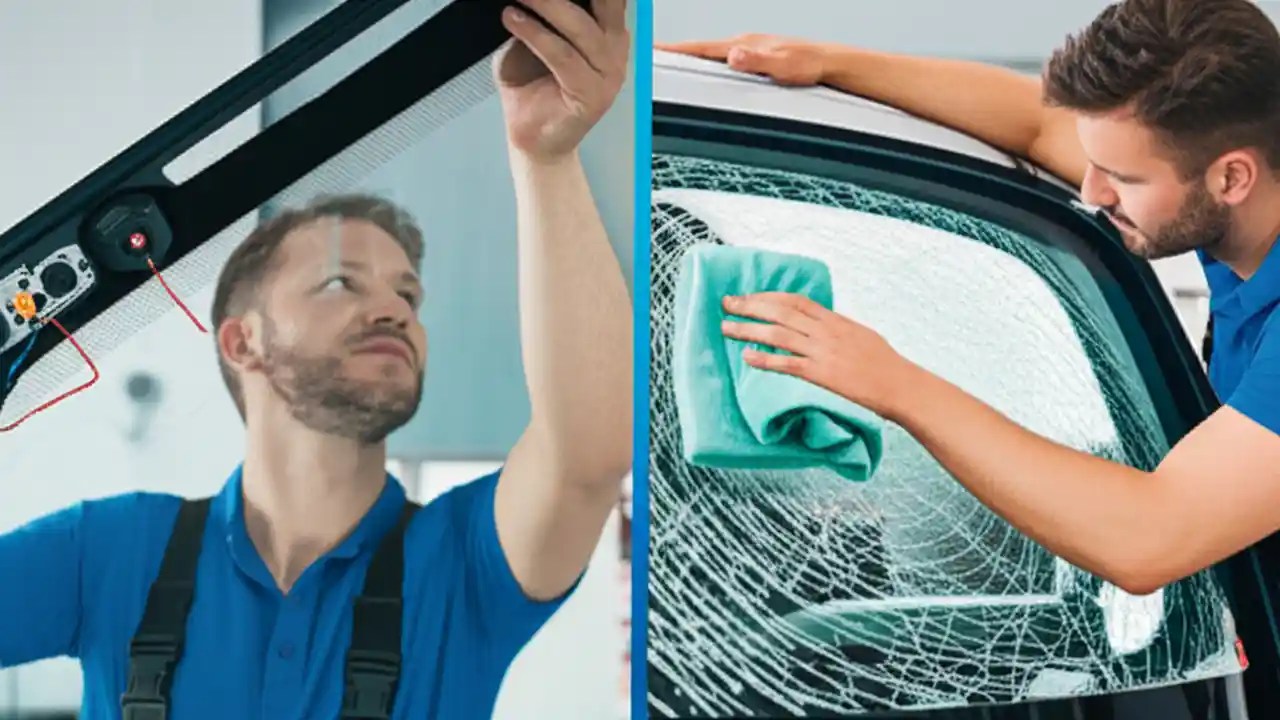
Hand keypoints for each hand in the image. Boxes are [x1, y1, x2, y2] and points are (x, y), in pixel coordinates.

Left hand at [495, 0, 629, 161]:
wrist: (532, 138)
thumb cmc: (534, 85)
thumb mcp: (539, 35)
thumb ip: (546, 12)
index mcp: (608, 31)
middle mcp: (615, 50)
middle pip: (605, 4)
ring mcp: (608, 75)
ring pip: (580, 28)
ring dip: (545, 6)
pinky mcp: (592, 95)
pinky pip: (564, 56)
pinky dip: (535, 34)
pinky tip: (513, 20)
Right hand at [656, 34, 826, 86]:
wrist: (829, 62)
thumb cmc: (809, 66)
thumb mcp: (784, 67)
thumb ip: (758, 62)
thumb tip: (733, 55)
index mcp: (743, 45)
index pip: (700, 48)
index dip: (674, 51)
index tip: (651, 51)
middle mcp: (742, 44)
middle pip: (700, 50)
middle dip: (674, 54)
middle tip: (648, 59)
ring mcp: (748, 50)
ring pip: (710, 55)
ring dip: (689, 59)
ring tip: (668, 66)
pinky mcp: (754, 58)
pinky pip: (722, 61)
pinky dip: (706, 64)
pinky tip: (704, 72)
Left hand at [720, 292, 912, 417]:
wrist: (900, 384)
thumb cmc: (884, 363)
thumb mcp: (860, 335)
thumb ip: (837, 328)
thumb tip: (820, 323)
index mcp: (835, 320)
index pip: (796, 301)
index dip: (769, 297)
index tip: (749, 296)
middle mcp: (826, 331)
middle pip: (781, 312)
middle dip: (750, 306)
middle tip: (727, 303)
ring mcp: (823, 352)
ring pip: (779, 335)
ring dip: (749, 330)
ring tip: (726, 328)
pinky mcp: (823, 374)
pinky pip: (788, 364)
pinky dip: (766, 360)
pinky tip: (747, 357)